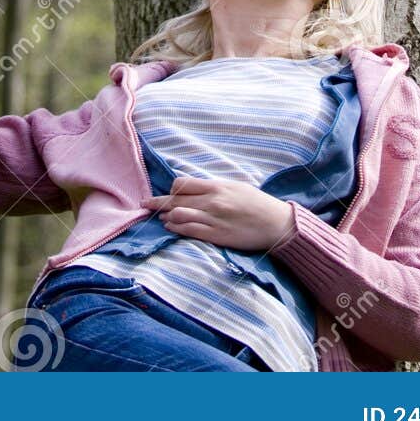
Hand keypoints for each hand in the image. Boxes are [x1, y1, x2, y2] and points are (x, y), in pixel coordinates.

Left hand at [148, 176, 292, 252]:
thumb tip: (195, 188)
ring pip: (179, 216)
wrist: (275, 223)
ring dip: (166, 217)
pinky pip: (190, 232)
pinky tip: (170, 228)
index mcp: (217, 186)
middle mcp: (212, 201)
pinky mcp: (217, 236)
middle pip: (176, 200)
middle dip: (158, 202)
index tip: (167, 193)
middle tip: (144, 204)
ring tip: (158, 218)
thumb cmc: (256, 203)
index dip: (171, 189)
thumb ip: (214, 187)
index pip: (182, 184)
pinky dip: (176, 229)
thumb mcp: (235, 186)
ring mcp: (213, 219)